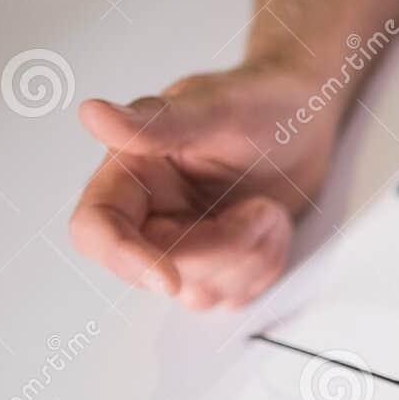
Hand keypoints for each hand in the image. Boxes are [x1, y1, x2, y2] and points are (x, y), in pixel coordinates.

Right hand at [69, 59, 335, 309]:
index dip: (125, 258)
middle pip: (165, 271)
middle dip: (225, 247)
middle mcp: (150, 215)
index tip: (168, 278)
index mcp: (132, 174)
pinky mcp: (219, 267)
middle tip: (262, 207)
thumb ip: (157, 122)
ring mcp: (185, 247)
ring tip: (267, 208)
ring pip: (203, 292)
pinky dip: (267, 265)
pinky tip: (271, 225)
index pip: (97, 229)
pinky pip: (237, 296)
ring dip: (253, 255)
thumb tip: (94, 115)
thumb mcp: (215, 108)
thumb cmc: (259, 104)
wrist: (304, 121)